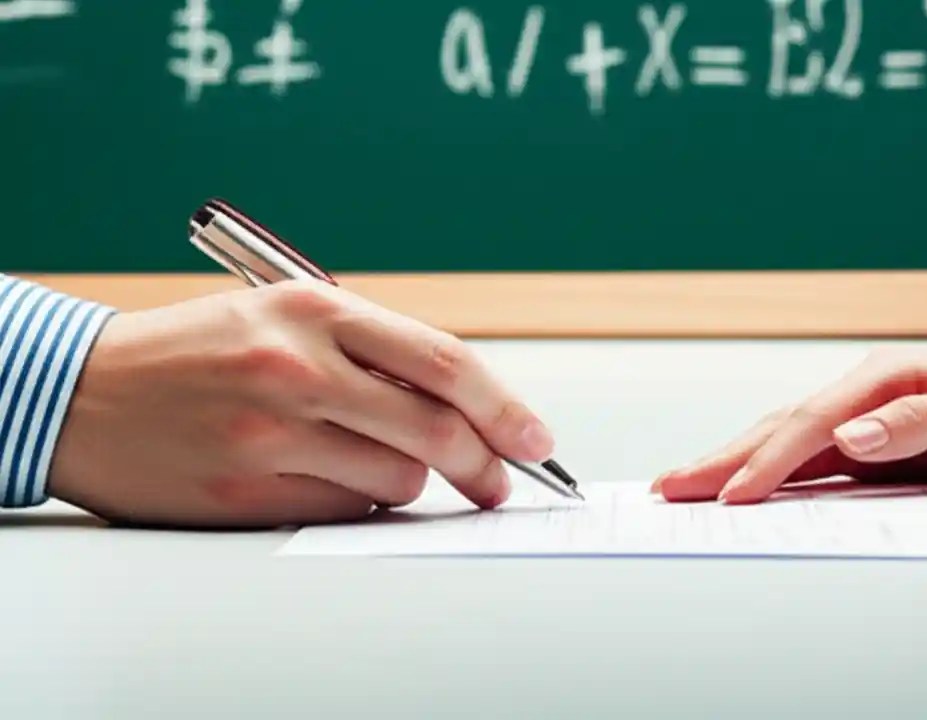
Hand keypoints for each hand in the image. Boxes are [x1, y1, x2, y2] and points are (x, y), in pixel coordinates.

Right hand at [48, 281, 553, 527]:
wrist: (82, 392)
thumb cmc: (198, 351)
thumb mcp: (283, 315)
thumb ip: (372, 350)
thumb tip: (464, 403)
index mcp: (314, 309)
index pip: (442, 359)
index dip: (503, 406)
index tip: (535, 438)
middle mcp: (297, 366)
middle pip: (435, 429)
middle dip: (484, 464)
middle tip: (497, 483)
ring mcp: (270, 433)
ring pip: (397, 479)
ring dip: (407, 481)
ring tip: (366, 461)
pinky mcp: (245, 492)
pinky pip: (345, 512)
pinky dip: (357, 504)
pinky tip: (324, 480)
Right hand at [652, 349, 926, 504]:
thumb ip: (920, 422)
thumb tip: (847, 435)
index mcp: (892, 376)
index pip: (813, 423)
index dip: (767, 461)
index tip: (729, 494)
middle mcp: (874, 394)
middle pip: (783, 427)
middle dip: (724, 458)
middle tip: (667, 487)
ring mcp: (874, 422)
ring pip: (790, 443)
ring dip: (737, 465)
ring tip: (687, 485)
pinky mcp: (883, 450)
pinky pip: (816, 465)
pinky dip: (774, 477)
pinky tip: (749, 490)